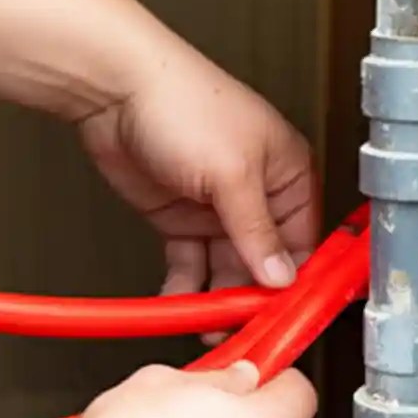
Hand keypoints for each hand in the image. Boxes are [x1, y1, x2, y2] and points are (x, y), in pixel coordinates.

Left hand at [79, 55, 320, 307]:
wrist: (115, 89)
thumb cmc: (184, 102)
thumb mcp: (233, 173)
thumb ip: (257, 230)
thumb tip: (281, 275)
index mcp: (286, 174)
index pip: (302, 241)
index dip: (294, 280)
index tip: (284, 315)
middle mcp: (254, 193)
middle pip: (263, 261)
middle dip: (251, 296)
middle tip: (241, 328)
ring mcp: (214, 207)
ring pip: (225, 267)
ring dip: (218, 299)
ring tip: (209, 327)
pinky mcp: (178, 217)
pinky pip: (189, 263)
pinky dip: (185, 287)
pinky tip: (181, 307)